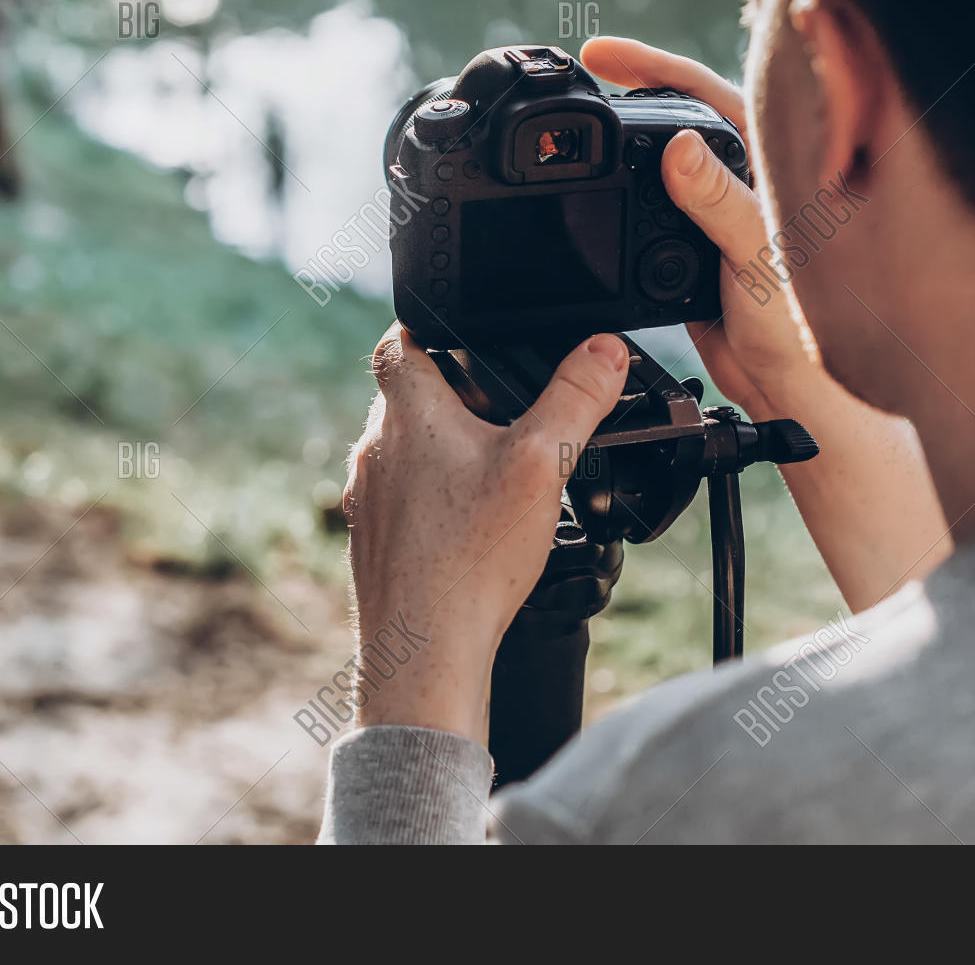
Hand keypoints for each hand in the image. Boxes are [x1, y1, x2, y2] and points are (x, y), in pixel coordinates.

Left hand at [342, 323, 627, 739]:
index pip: (397, 341)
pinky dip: (436, 502)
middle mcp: (375, 452)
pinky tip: (474, 529)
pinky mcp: (375, 545)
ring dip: (444, 452)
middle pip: (407, 399)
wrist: (424, 650)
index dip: (426, 325)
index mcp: (407, 414)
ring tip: (497, 471)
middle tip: (504, 406)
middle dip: (452, 396)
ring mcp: (369, 502)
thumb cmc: (471, 558)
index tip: (457, 328)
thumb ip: (577, 399)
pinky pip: (404, 504)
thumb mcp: (545, 463)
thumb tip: (605, 349)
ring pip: (406, 454)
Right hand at [581, 37, 817, 417]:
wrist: (787, 390)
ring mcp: (717, 215)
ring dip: (624, 149)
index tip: (602, 55)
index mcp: (774, 164)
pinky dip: (621, 199)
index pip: (709, 95)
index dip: (654, 67)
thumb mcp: (761, 255)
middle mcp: (747, 182)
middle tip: (585, 76)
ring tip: (585, 128)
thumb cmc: (804, 327)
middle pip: (681, 121)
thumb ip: (722, 202)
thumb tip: (680, 148)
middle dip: (633, 92)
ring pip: (661, 165)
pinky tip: (598, 195)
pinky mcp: (692, 251)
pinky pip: (649, 212)